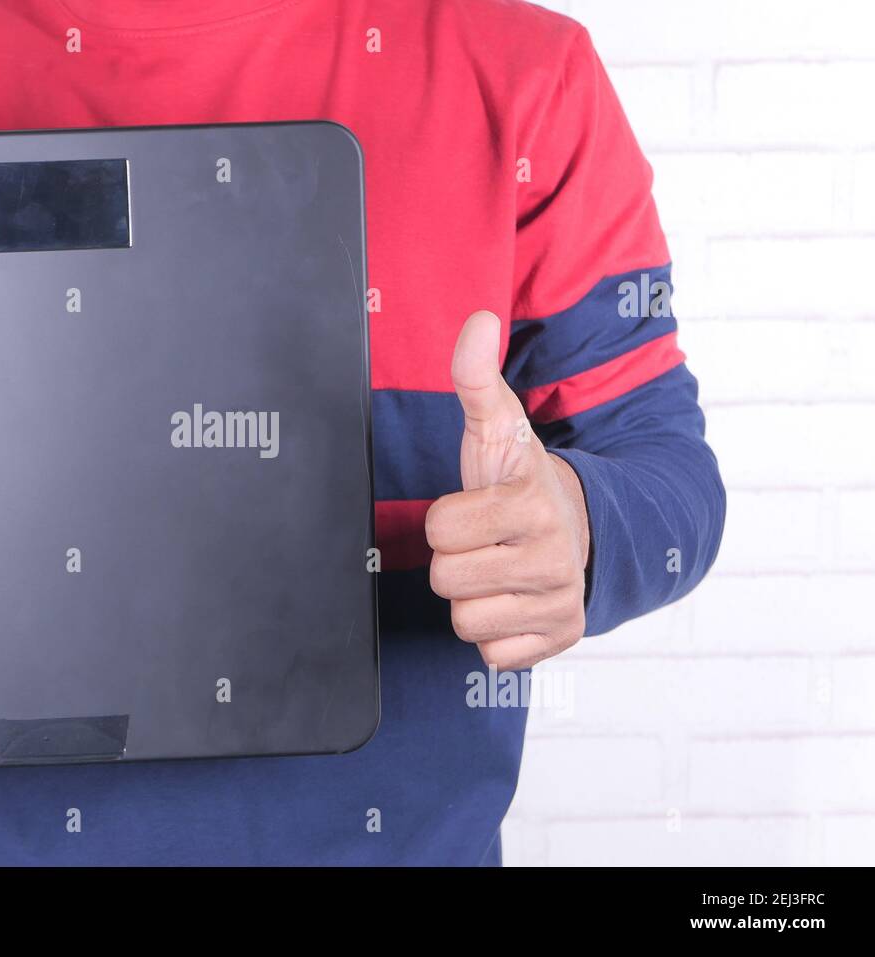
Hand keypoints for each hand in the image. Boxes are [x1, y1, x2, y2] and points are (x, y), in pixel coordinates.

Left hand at [426, 310, 590, 669]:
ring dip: (472, 599)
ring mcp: (561, 603)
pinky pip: (492, 656)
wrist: (583, 531)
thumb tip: (477, 318)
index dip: (446, 520)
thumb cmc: (519, 482)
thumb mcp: (498, 430)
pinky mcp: (560, 641)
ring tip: (498, 571)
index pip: (439, 530)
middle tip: (485, 543)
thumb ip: (477, 379)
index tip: (475, 510)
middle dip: (457, 561)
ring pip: (465, 621)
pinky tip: (514, 603)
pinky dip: (496, 634)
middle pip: (447, 580)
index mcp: (531, 503)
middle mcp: (554, 557)